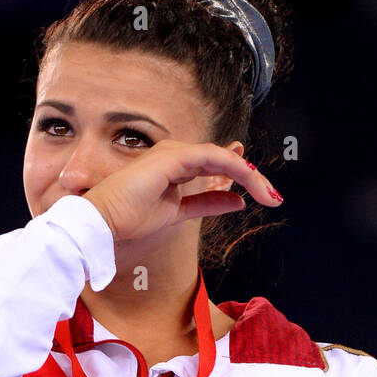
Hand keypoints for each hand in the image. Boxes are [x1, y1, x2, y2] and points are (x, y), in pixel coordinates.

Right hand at [83, 137, 282, 244]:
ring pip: (221, 157)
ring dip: (249, 174)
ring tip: (268, 194)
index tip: (262, 188)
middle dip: (251, 176)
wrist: (104, 222)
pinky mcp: (173, 157)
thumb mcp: (179, 214)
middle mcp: (175, 155)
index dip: (239, 172)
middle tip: (272, 195)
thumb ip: (206, 203)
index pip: (214, 165)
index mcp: (174, 168)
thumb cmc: (129, 219)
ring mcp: (173, 153)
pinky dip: (234, 166)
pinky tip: (250, 179)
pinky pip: (212, 157)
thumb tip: (236, 201)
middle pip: (222, 160)